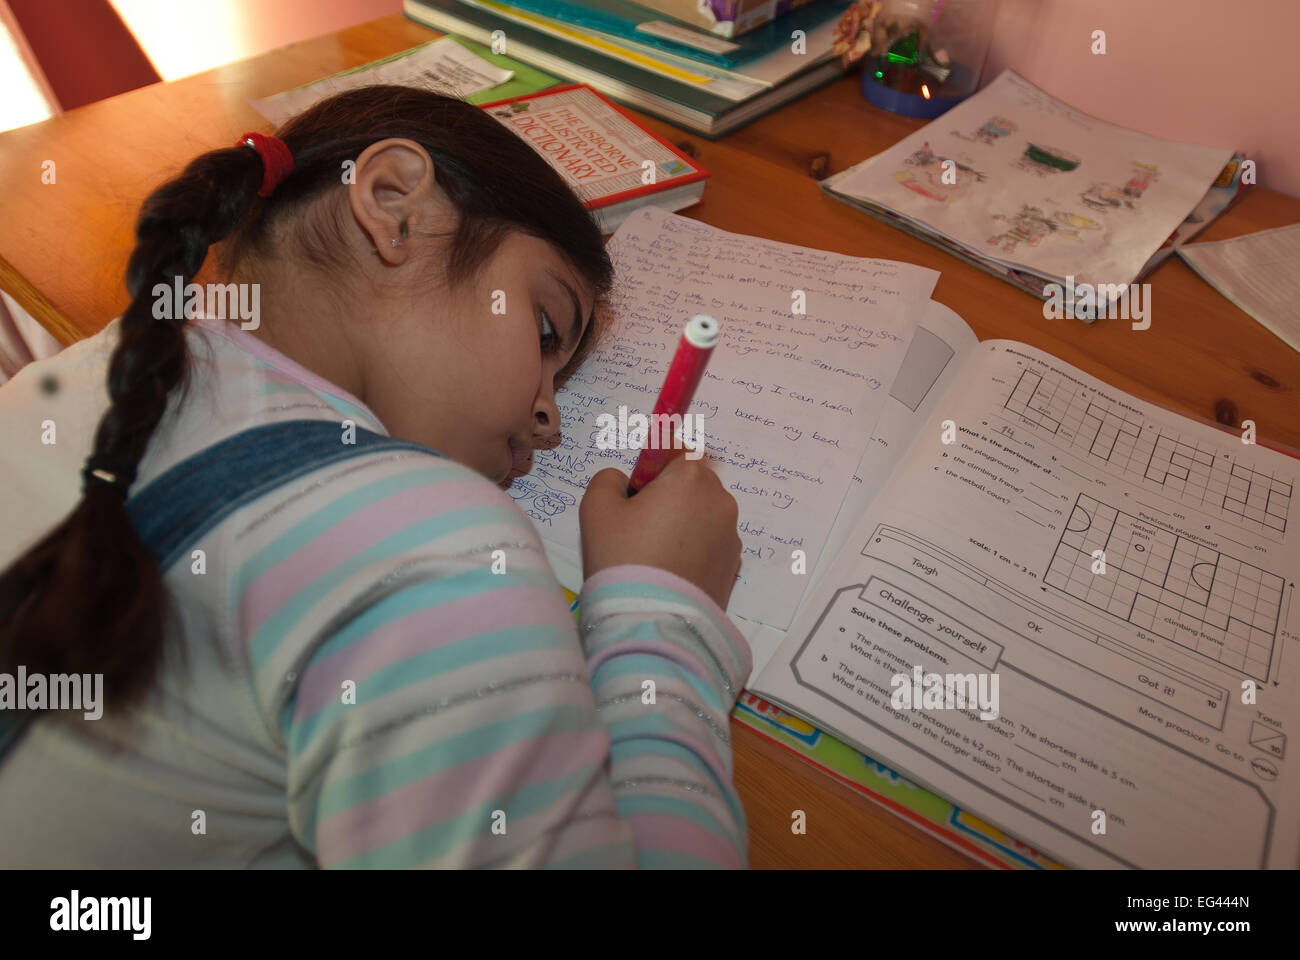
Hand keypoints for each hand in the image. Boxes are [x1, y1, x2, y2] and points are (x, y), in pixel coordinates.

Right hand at [579, 453, 741, 610]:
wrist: (652, 623)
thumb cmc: (622, 558)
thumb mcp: (596, 509)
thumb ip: (608, 479)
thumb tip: (625, 482)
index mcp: (690, 478)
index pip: (677, 451)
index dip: (653, 470)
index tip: (636, 496)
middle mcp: (720, 501)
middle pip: (691, 485)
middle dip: (668, 499)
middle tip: (637, 531)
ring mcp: (732, 536)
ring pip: (702, 517)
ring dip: (682, 526)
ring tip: (653, 559)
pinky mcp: (734, 566)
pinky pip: (710, 546)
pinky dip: (693, 552)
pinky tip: (669, 575)